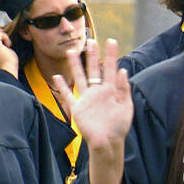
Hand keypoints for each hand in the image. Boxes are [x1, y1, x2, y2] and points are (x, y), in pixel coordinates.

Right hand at [0, 29, 18, 77]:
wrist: (8, 71)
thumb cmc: (9, 64)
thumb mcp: (7, 51)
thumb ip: (4, 44)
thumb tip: (5, 35)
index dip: (1, 36)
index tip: (8, 44)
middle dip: (3, 34)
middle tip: (8, 43)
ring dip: (5, 37)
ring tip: (8, 46)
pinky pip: (1, 34)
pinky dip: (6, 38)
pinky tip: (8, 46)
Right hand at [52, 38, 132, 152]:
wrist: (108, 143)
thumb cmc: (119, 127)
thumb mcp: (126, 107)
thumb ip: (123, 89)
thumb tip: (122, 70)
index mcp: (110, 90)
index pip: (111, 68)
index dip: (111, 55)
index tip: (111, 40)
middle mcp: (97, 92)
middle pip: (94, 69)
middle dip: (92, 55)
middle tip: (90, 40)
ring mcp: (87, 99)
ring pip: (79, 78)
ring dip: (75, 65)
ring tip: (70, 52)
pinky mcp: (78, 109)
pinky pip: (68, 95)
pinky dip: (62, 87)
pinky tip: (56, 77)